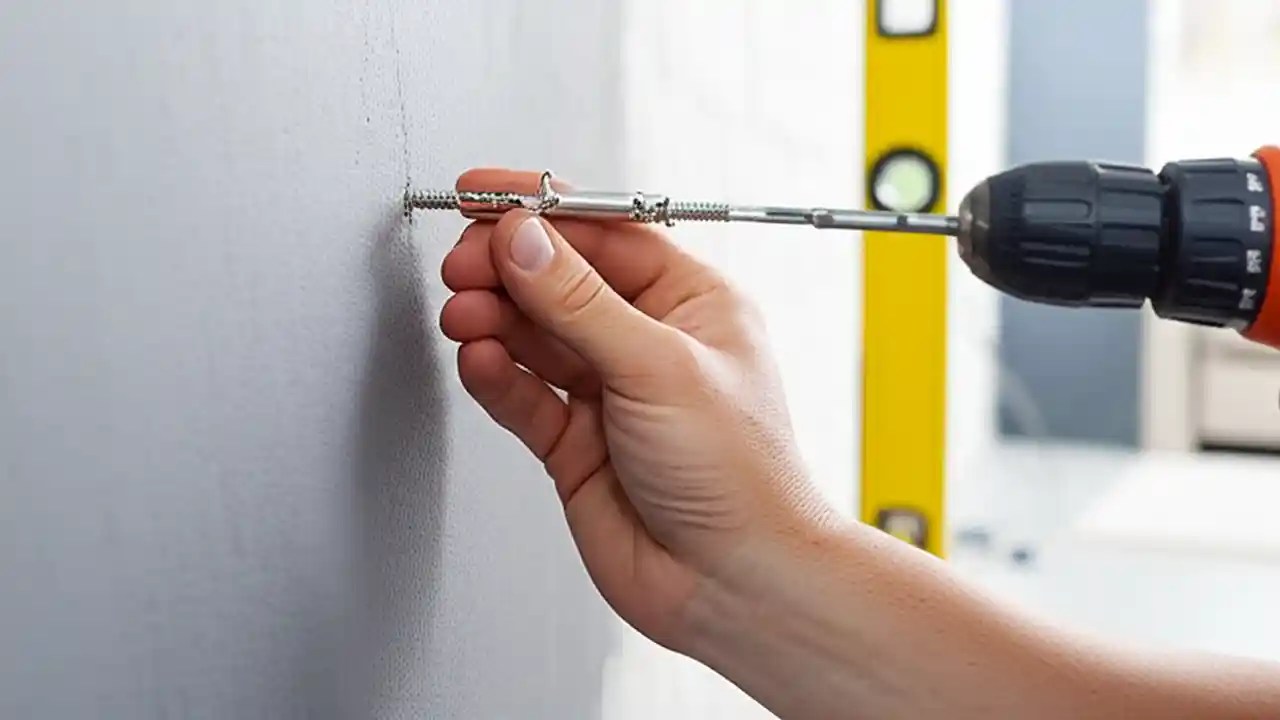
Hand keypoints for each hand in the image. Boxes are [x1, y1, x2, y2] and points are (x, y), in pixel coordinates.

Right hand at [439, 169, 834, 649]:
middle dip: (506, 267)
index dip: (542, 210)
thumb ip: (579, 301)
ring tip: (464, 312)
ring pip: (534, 335)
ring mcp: (608, 392)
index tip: (484, 195)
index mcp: (691, 302)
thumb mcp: (658, 367)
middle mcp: (647, 341)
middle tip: (463, 263)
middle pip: (559, 280)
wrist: (732, 584)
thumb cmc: (739, 478)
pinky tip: (481, 360)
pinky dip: (497, 375)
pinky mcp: (575, 442)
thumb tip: (524, 238)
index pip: (605, 232)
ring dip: (495, 318)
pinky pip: (523, 394)